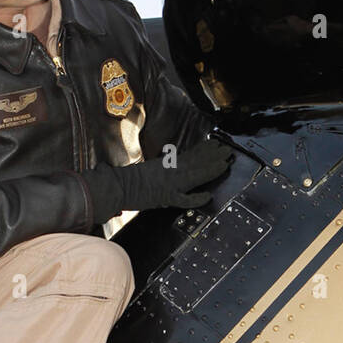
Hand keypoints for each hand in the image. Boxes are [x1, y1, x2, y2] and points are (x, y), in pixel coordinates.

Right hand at [80, 136, 233, 222]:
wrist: (115, 186)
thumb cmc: (125, 179)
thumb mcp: (146, 169)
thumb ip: (158, 166)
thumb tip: (167, 162)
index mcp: (165, 164)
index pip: (189, 154)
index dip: (204, 149)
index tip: (214, 144)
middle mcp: (169, 171)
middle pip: (196, 162)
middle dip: (213, 156)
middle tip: (227, 151)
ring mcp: (169, 184)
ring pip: (195, 175)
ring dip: (212, 169)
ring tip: (225, 163)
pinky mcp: (166, 197)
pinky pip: (184, 198)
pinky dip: (196, 198)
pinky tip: (208, 196)